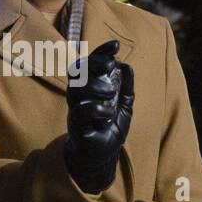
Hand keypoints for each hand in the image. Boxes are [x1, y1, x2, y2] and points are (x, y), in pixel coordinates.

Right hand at [64, 39, 133, 193]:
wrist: (103, 156)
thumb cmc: (110, 127)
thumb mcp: (125, 105)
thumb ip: (126, 87)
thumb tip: (126, 66)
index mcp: (89, 87)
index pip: (90, 64)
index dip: (101, 52)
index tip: (115, 45)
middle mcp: (79, 96)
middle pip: (77, 70)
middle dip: (94, 63)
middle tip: (110, 65)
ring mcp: (75, 110)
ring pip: (76, 89)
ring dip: (96, 86)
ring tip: (112, 94)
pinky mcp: (76, 126)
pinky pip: (82, 112)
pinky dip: (98, 109)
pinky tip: (109, 114)